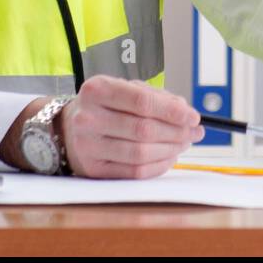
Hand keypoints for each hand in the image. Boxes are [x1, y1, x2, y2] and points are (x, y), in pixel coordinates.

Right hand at [61, 77, 205, 178]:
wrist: (67, 128)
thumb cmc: (105, 105)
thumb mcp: (125, 89)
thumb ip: (155, 97)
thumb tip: (186, 113)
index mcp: (97, 89)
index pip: (142, 102)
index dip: (172, 111)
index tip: (193, 116)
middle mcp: (88, 118)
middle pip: (143, 130)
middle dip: (176, 132)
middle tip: (195, 132)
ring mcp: (88, 146)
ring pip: (140, 153)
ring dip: (171, 150)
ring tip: (184, 143)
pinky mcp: (92, 170)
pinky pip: (134, 173)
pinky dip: (158, 166)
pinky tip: (169, 157)